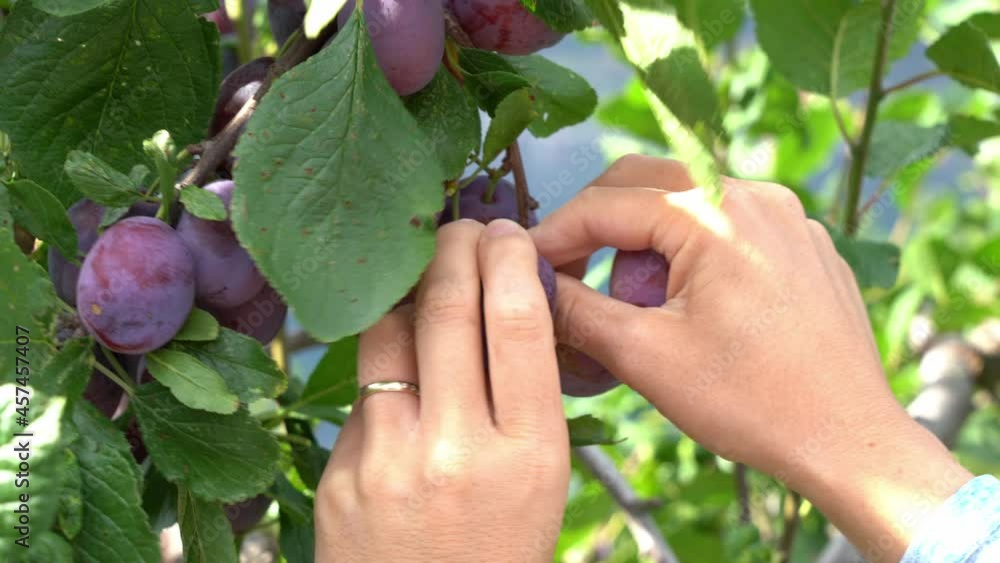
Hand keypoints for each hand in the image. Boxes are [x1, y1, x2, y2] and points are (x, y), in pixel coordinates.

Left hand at [316, 219, 568, 561]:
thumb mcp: (543, 477)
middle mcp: (455, 451)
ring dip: (407, 286)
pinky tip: (400, 369)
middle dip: (454, 247)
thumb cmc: (500, 546)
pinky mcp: (337, 473)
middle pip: (447, 309)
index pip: (517, 321)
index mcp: (528, 454)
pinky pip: (362, 391)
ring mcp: (386, 462)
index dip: (509, 257)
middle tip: (461, 226)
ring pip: (387, 332)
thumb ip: (523, 394)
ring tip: (422, 269)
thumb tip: (499, 297)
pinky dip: (385, 365)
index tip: (506, 232)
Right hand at [531, 155, 970, 561]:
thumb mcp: (645, 357)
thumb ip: (574, 309)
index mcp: (712, 214)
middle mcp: (755, 195)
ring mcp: (787, 215)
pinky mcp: (805, 241)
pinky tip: (689, 308)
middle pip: (643, 183)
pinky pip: (728, 224)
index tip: (522, 266)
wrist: (850, 440)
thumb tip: (528, 283)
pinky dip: (690, 251)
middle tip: (567, 276)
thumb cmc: (752, 402)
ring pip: (684, 202)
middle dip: (596, 228)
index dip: (553, 235)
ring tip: (639, 307)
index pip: (603, 204)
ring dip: (644, 242)